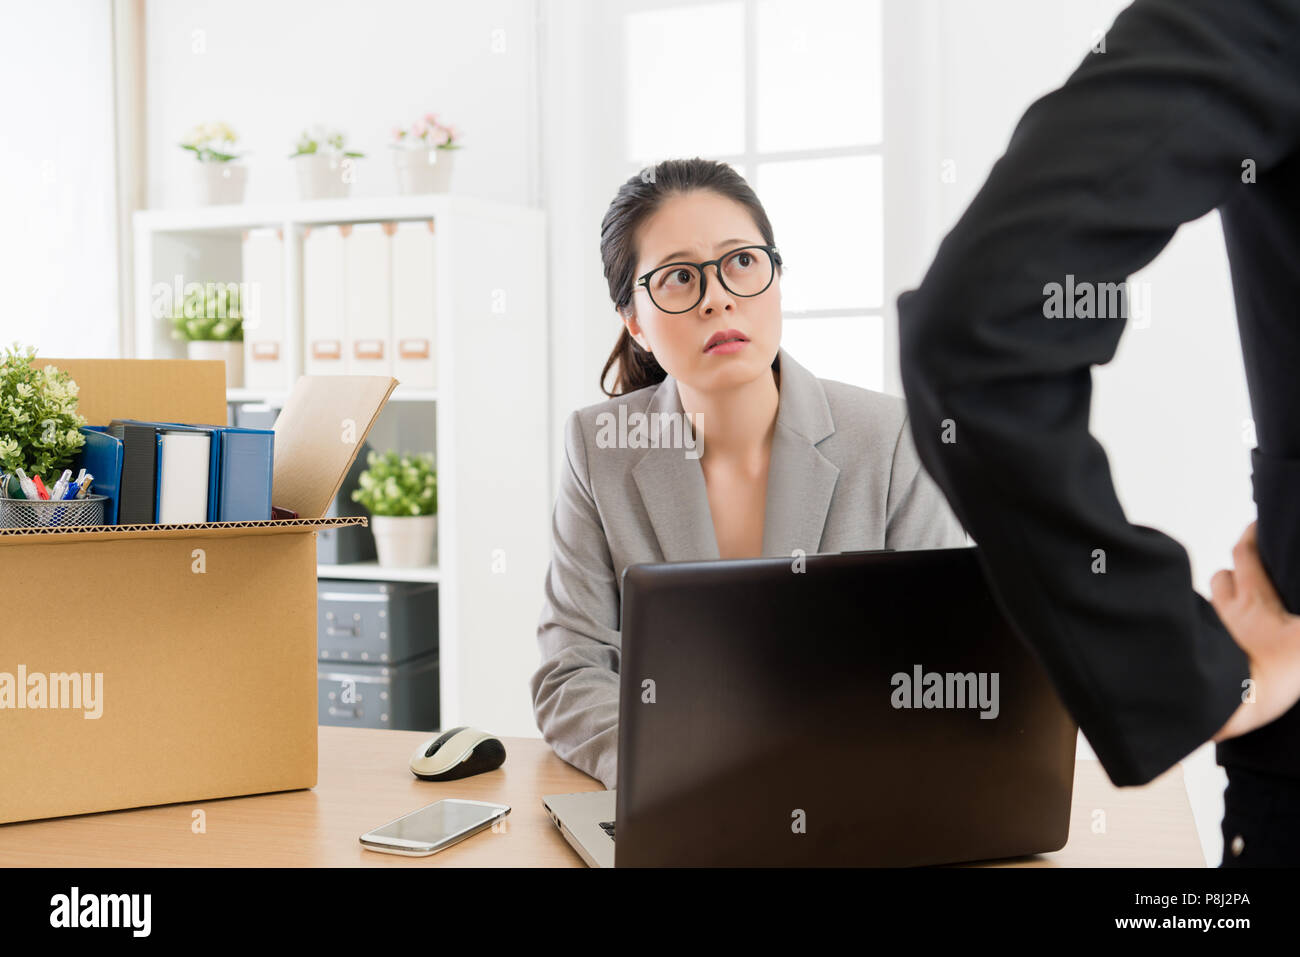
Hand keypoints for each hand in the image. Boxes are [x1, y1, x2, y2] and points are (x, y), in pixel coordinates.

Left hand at [1209, 522, 1299, 741]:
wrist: (1234, 709)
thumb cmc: (1275, 673)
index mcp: (1252, 599)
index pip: (1244, 554)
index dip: (1250, 536)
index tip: (1256, 526)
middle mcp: (1225, 610)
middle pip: (1222, 577)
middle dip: (1235, 572)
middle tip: (1253, 575)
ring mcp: (1212, 631)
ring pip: (1212, 604)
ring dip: (1226, 602)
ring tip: (1246, 610)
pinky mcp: (1205, 653)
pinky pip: (1208, 631)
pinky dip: (1218, 629)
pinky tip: (1233, 641)